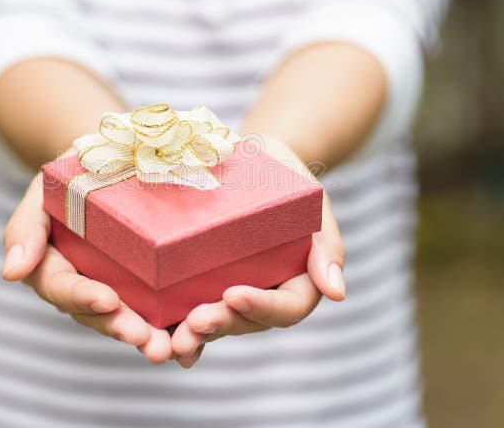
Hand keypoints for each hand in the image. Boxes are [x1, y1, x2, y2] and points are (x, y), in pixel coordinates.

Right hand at [1, 169, 173, 364]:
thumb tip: (10, 274)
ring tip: (170, 349)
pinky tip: (194, 345)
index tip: (108, 300)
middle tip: (147, 341)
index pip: (65, 288)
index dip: (84, 297)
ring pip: (130, 321)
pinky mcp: (149, 288)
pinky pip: (159, 313)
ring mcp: (118, 290)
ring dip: (149, 338)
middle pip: (100, 314)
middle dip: (123, 328)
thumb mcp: (45, 189)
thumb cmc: (75, 173)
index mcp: (54, 267)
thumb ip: (26, 228)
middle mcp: (85, 286)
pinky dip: (175, 331)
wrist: (116, 157)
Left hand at [170, 136, 346, 367]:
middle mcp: (267, 295)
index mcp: (299, 281)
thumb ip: (327, 246)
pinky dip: (181, 331)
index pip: (287, 306)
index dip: (261, 306)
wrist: (253, 159)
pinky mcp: (206, 288)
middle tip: (195, 322)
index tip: (233, 293)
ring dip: (199, 336)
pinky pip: (194, 314)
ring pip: (220, 324)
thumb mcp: (312, 202)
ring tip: (176, 340)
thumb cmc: (287, 178)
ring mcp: (235, 295)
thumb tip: (337, 294)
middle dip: (222, 324)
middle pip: (249, 322)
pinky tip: (166, 343)